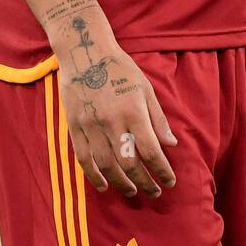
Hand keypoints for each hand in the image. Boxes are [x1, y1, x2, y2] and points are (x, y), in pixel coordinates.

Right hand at [58, 43, 177, 197]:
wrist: (86, 53)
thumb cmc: (121, 69)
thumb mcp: (145, 88)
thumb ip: (157, 118)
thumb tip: (171, 144)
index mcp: (133, 111)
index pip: (150, 150)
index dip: (161, 170)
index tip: (170, 181)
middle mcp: (112, 122)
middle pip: (129, 163)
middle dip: (144, 182)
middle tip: (154, 192)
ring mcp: (91, 126)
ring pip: (106, 166)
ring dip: (121, 183)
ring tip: (132, 192)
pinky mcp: (74, 127)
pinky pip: (84, 159)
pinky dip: (94, 176)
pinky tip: (104, 185)